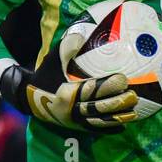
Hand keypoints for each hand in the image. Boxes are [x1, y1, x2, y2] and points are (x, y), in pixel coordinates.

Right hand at [2, 30, 138, 131]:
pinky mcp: (75, 128)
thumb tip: (82, 32)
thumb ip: (67, 47)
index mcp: (66, 93)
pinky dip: (108, 129)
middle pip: (97, 109)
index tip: (123, 79)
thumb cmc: (45, 76)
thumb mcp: (53, 60)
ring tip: (134, 112)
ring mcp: (74, 121)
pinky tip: (123, 126)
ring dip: (117, 118)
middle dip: (117, 103)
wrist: (27, 98)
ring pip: (99, 122)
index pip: (90, 90)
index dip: (107, 86)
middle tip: (133, 96)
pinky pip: (94, 130)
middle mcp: (71, 110)